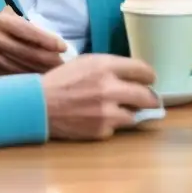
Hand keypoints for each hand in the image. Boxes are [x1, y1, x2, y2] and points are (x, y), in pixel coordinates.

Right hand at [0, 7, 67, 75]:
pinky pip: (16, 78)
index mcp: (2, 22)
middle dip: (50, 60)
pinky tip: (44, 82)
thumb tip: (54, 38)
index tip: (63, 47)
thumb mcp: (9, 18)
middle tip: (66, 65)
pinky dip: (31, 81)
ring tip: (60, 75)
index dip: (47, 40)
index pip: (28, 31)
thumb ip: (27, 23)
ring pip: (23, 68)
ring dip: (43, 73)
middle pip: (28, 52)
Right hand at [41, 53, 158, 139]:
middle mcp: (110, 88)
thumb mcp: (86, 63)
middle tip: (151, 99)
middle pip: (147, 95)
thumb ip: (110, 67)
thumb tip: (132, 76)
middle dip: (151, 98)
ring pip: (136, 114)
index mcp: (106, 66)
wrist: (40, 105)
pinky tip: (101, 117)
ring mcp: (108, 112)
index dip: (149, 75)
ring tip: (122, 108)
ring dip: (132, 112)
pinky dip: (113, 123)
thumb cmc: (61, 80)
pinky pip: (117, 126)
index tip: (150, 79)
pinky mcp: (102, 130)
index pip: (143, 70)